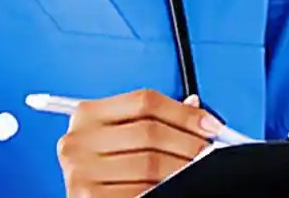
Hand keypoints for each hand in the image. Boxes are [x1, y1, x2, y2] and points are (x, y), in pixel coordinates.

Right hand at [56, 89, 218, 196]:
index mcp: (86, 115)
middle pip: (149, 131)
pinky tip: (176, 187)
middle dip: (189, 142)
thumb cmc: (103, 174)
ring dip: (184, 168)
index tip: (209, 125)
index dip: (183, 112)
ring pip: (151, 163)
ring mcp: (81, 170)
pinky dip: (167, 189)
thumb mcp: (117, 141)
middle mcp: (78, 140)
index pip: (143, 100)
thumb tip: (193, 107)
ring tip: (197, 170)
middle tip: (209, 151)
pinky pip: (143, 190)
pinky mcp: (89, 197)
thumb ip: (149, 122)